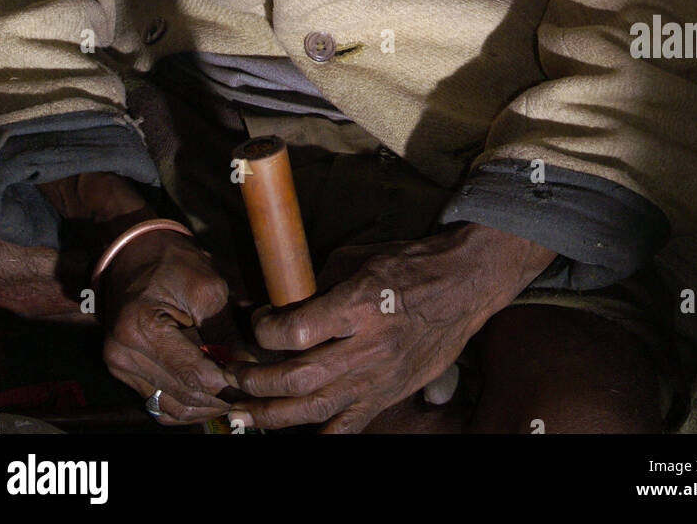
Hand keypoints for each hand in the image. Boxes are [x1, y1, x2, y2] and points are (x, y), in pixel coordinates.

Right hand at [99, 229, 252, 425]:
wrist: (135, 252)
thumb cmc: (172, 262)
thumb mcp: (207, 287)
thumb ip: (225, 332)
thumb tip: (248, 366)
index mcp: (141, 328)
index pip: (192, 374)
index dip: (228, 382)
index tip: (253, 377)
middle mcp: (122, 354)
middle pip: (182, 396)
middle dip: (220, 396)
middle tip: (250, 387)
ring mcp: (119, 366)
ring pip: (171, 408)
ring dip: (204, 405)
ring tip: (232, 391)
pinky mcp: (123, 371)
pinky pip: (159, 403)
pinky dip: (185, 404)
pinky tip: (208, 394)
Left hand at [228, 222, 555, 433]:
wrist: (464, 285)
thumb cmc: (411, 264)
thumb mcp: (360, 258)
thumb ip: (321, 282)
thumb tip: (282, 297)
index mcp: (358, 305)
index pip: (294, 331)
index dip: (263, 329)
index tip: (256, 320)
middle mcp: (366, 348)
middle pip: (297, 378)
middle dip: (255, 379)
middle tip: (232, 373)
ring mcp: (378, 379)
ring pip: (314, 411)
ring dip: (271, 415)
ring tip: (242, 413)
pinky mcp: (387, 396)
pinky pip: (347, 428)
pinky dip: (316, 437)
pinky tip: (289, 434)